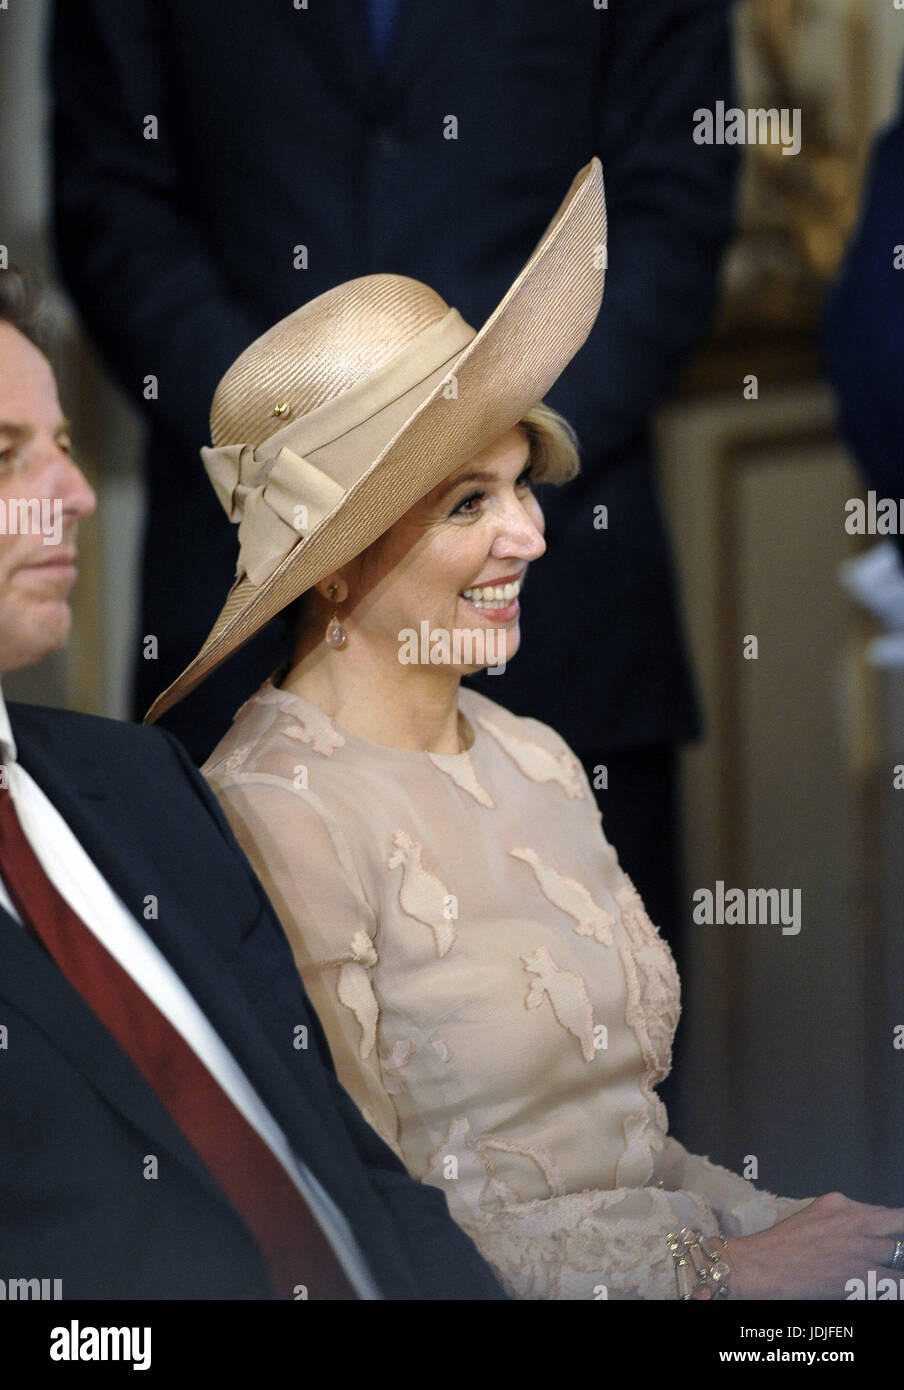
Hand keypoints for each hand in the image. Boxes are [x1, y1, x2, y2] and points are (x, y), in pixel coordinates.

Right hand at [727, 1192, 903, 1298]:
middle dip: (898, 1233)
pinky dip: (897, 1281)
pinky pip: (897, 1280)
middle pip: (896, 1222)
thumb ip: (839, 1219)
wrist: (762, 1265)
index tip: (890, 1234)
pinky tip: (894, 1282)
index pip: (880, 1211)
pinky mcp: (862, 1275)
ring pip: (898, 1250)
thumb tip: (862, 1232)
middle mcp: (853, 1220)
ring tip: (888, 1266)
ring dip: (895, 1261)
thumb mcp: (810, 1217)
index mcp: (838, 1203)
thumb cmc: (779, 1246)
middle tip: (897, 1247)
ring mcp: (860, 1247)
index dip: (889, 1227)